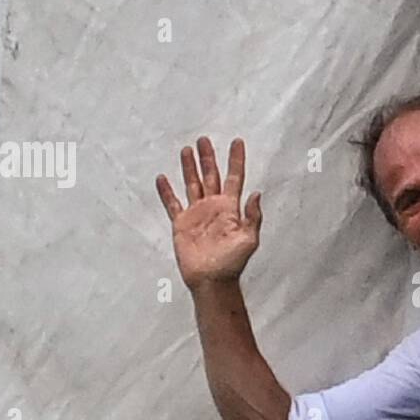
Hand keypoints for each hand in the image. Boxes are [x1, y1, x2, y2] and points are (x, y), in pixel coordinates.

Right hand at [156, 136, 262, 288]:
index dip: (236, 160)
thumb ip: (252, 217)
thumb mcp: (249, 240)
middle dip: (208, 157)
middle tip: (204, 139)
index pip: (234, 178)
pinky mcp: (181, 224)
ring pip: (192, 184)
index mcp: (230, 208)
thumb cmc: (232, 263)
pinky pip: (172, 203)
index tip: (237, 142)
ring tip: (186, 150)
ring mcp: (197, 214)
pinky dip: (166, 191)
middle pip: (210, 176)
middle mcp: (213, 207)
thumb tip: (257, 194)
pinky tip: (162, 178)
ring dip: (189, 167)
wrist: (211, 280)